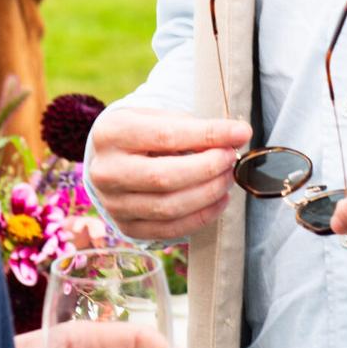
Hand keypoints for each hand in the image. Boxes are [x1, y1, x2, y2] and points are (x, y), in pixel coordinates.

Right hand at [87, 108, 251, 240]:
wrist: (112, 158)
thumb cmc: (144, 133)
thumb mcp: (160, 118)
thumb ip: (193, 128)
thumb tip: (236, 136)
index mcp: (112, 133)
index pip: (166, 136)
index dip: (208, 135)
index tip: (241, 133)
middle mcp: (106, 171)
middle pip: (164, 177)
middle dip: (208, 168)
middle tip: (231, 158)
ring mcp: (113, 203)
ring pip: (168, 207)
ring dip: (208, 193)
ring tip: (227, 178)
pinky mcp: (125, 227)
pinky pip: (169, 229)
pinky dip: (201, 217)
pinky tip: (218, 200)